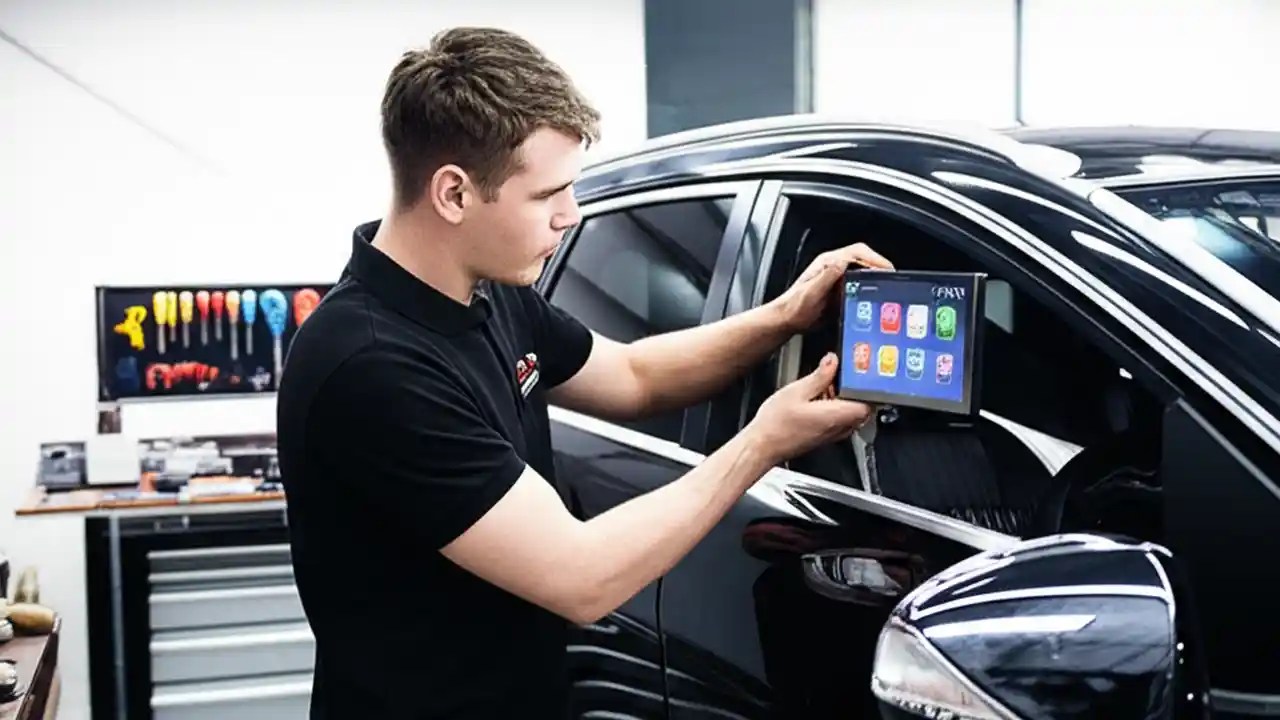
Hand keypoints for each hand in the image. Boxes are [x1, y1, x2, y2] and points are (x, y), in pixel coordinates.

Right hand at [746, 352, 871, 464]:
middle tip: (842, 374)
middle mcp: (839, 427)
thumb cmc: (776, 424)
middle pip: (862, 407)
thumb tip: (833, 361)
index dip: (869, 386)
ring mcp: (833, 434)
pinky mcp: (825, 436)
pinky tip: (817, 398)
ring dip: (843, 398)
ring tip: (826, 385)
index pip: (869, 403)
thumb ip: (819, 376)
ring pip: (851, 413)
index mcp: (836, 415)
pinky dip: (834, 407)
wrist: (763, 445)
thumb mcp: (797, 391)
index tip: (862, 373)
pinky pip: (840, 420)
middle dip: (855, 390)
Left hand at [773, 243, 893, 332]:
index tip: (887, 268)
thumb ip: (826, 276)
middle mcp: (833, 268)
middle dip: (879, 266)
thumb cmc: (793, 307)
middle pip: (863, 260)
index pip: (857, 252)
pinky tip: (874, 298)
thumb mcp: (810, 292)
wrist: (786, 321)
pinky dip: (869, 289)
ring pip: (862, 272)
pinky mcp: (839, 291)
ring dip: (875, 277)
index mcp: (827, 263)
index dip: (874, 258)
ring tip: (887, 287)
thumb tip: (842, 261)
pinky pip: (858, 285)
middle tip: (892, 278)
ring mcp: (836, 279)